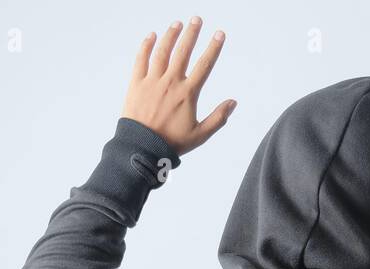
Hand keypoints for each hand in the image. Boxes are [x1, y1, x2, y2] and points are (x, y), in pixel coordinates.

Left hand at [122, 17, 234, 155]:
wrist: (142, 147)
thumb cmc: (172, 143)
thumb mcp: (200, 135)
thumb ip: (218, 117)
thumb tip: (233, 102)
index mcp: (187, 94)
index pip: (204, 65)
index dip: (213, 48)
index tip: (219, 34)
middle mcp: (170, 83)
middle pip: (183, 52)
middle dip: (192, 34)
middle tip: (197, 19)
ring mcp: (152, 81)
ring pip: (162, 52)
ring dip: (171, 35)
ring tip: (178, 23)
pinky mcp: (136, 83)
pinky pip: (141, 60)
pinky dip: (146, 46)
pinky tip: (152, 36)